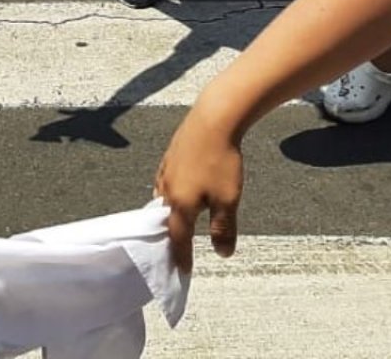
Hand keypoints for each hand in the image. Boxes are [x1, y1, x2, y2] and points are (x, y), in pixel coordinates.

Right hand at [155, 110, 244, 272]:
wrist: (213, 119)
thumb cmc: (221, 161)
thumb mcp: (228, 200)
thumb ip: (223, 229)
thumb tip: (223, 253)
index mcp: (180, 204)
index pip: (178, 238)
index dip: (181, 256)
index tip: (182, 271)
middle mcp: (167, 189)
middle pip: (165, 220)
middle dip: (168, 236)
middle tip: (173, 250)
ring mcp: (166, 170)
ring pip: (162, 200)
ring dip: (167, 214)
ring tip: (174, 223)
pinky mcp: (170, 156)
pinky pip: (165, 183)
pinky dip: (169, 195)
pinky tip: (178, 191)